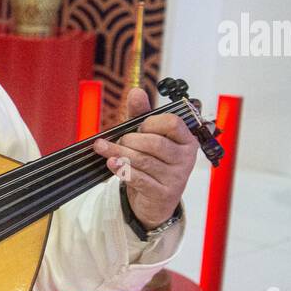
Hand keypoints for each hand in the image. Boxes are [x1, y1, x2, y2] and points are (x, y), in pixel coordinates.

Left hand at [92, 86, 195, 227]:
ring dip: (119, 153)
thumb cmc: (152, 161)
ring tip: (103, 148)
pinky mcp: (164, 194)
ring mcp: (176, 177)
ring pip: (144, 161)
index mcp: (186, 139)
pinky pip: (140, 179)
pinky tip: (111, 163)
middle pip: (155, 143)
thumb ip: (141, 115)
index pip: (172, 123)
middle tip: (119, 141)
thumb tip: (136, 91)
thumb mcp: (147, 137)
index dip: (151, 123)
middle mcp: (186, 158)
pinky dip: (123, 170)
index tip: (139, 127)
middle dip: (130, 140)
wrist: (154, 199)